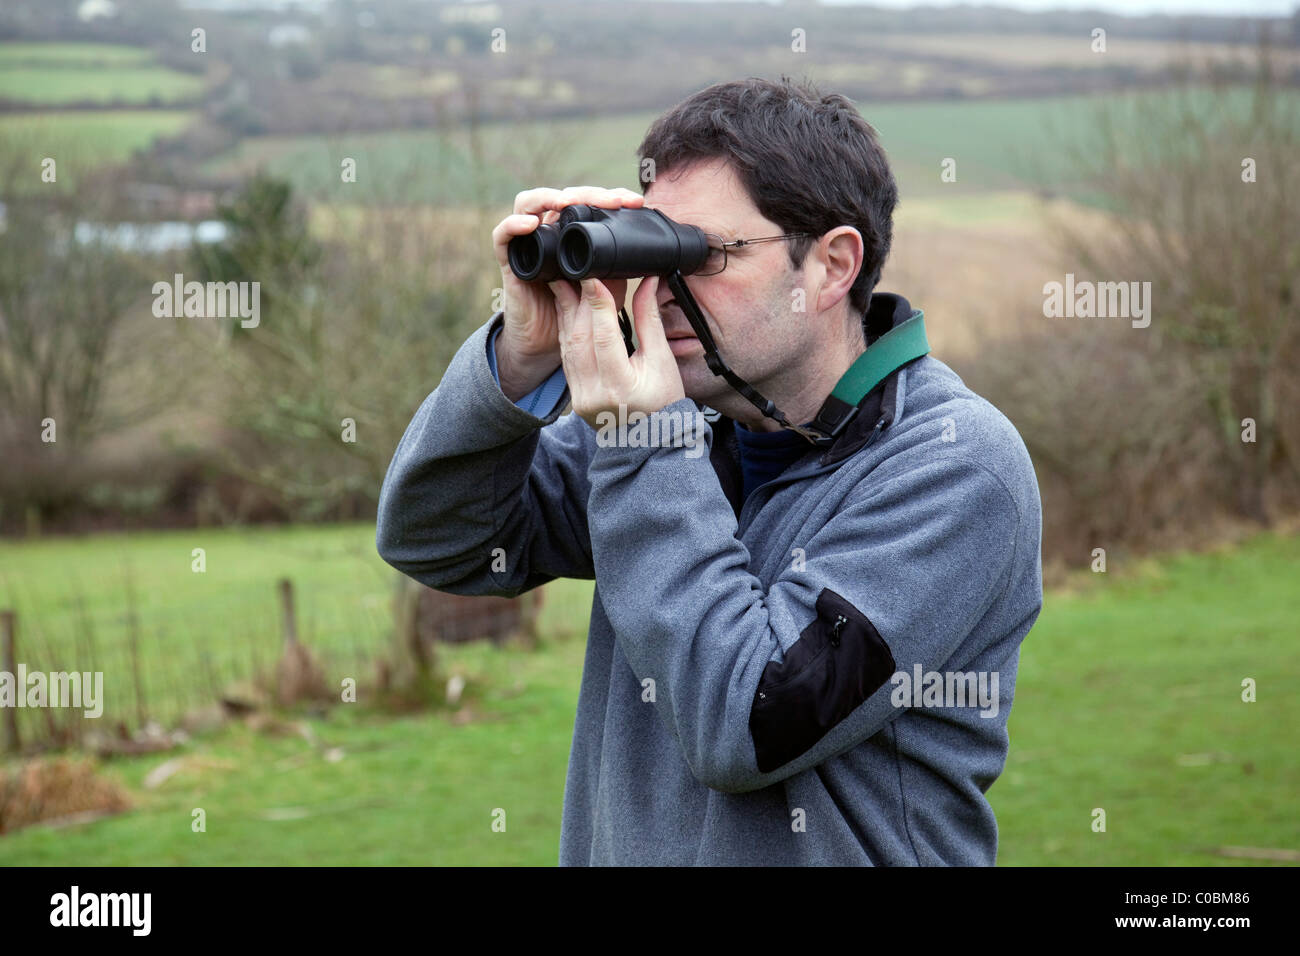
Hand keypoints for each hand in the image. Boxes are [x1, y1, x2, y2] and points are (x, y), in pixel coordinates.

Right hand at [491, 185, 643, 400]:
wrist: (547, 342)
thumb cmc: (574, 312)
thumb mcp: (605, 288)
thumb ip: (620, 270)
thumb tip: (652, 261)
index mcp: (571, 232)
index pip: (588, 201)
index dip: (610, 196)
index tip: (635, 202)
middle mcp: (548, 231)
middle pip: (562, 196)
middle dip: (589, 194)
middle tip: (612, 201)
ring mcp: (527, 243)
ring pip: (528, 203)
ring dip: (550, 197)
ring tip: (569, 202)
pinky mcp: (509, 261)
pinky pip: (503, 236)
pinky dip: (514, 225)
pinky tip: (532, 224)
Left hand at [549, 274, 684, 429]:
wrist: (649, 439)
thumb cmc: (663, 401)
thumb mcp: (661, 360)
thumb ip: (648, 319)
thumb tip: (648, 281)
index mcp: (620, 387)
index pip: (604, 336)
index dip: (598, 303)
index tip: (593, 276)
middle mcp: (594, 394)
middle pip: (581, 338)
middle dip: (577, 302)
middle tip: (574, 273)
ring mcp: (580, 398)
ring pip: (569, 347)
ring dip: (567, 314)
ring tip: (566, 286)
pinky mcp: (574, 397)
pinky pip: (567, 359)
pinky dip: (568, 333)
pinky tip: (568, 313)